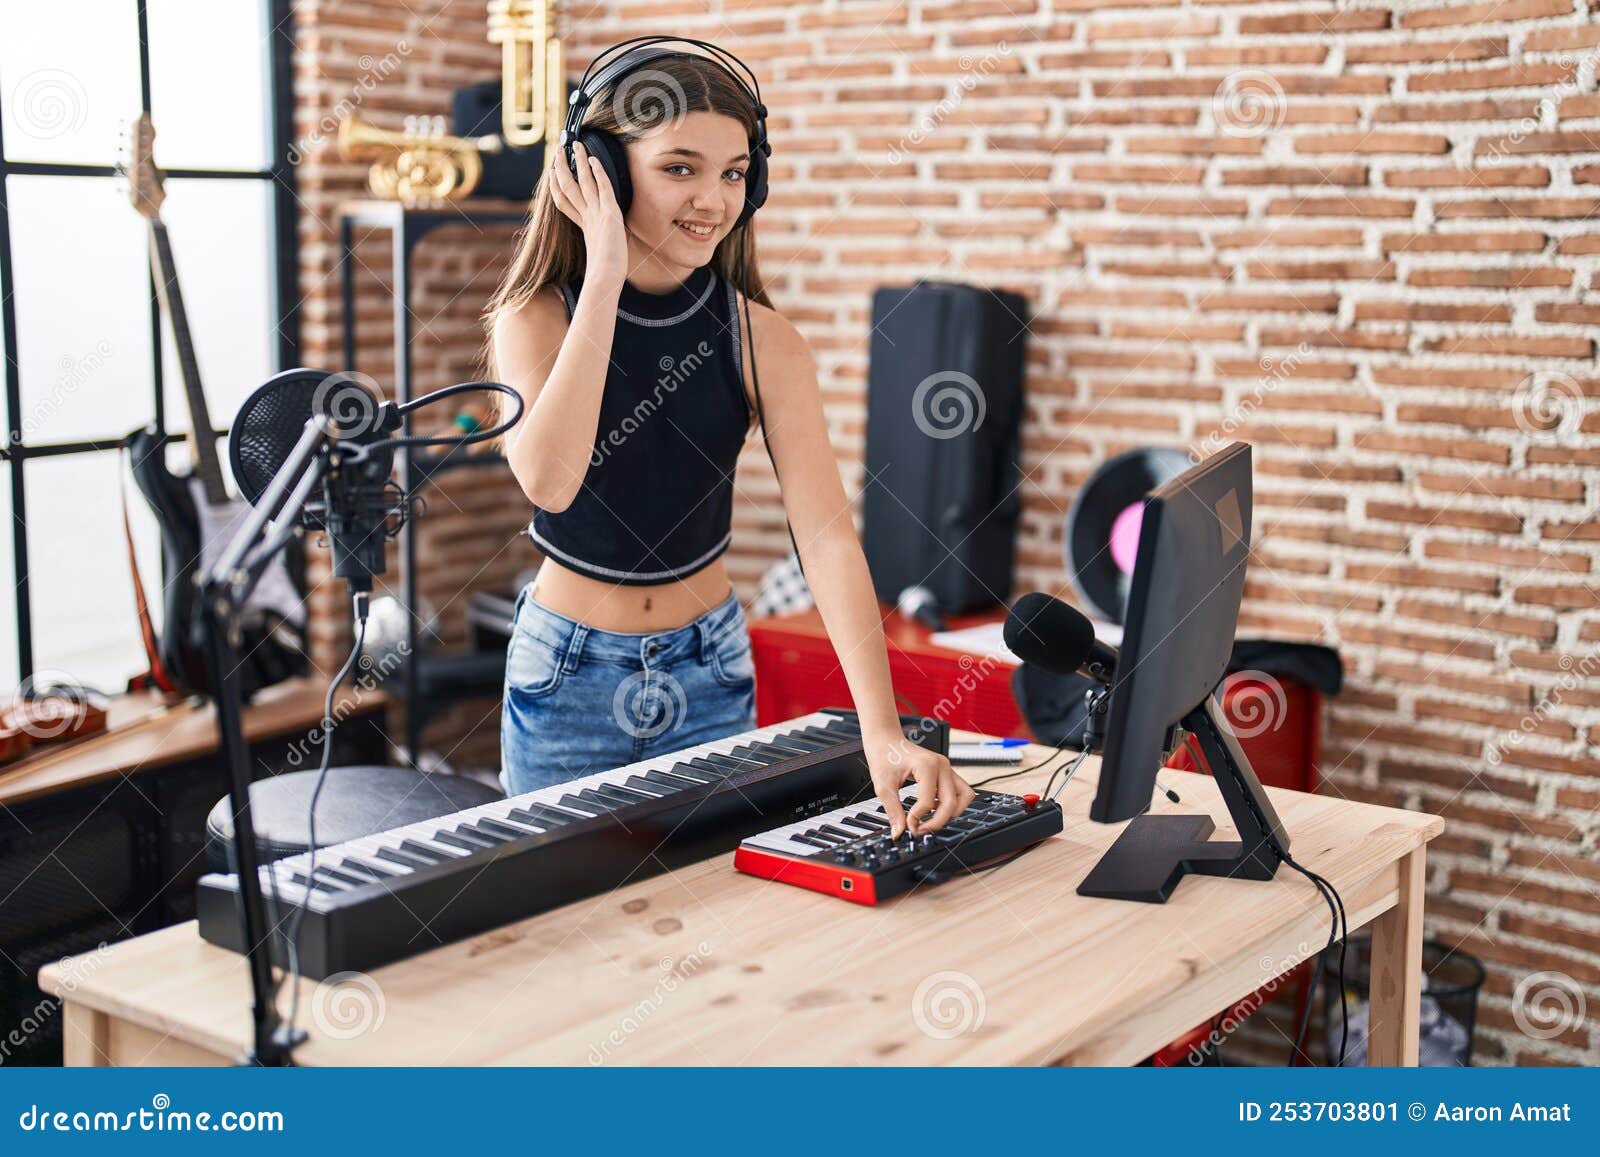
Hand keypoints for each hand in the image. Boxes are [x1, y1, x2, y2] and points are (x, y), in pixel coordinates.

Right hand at [548, 141, 627, 292]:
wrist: (606, 275)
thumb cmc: (604, 271)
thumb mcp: (600, 254)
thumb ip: (598, 245)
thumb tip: (598, 253)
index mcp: (583, 226)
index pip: (564, 201)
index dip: (556, 186)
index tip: (552, 173)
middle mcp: (586, 217)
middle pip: (567, 186)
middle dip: (562, 167)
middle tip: (558, 151)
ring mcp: (596, 213)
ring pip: (583, 181)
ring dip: (579, 161)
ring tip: (576, 144)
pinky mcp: (608, 213)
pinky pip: (601, 187)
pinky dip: (597, 172)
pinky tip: (593, 160)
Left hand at [863, 730, 975, 838]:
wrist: (886, 740)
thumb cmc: (884, 755)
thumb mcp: (883, 785)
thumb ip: (893, 811)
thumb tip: (899, 832)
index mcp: (927, 765)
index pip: (928, 802)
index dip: (916, 819)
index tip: (906, 826)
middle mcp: (942, 766)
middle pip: (952, 802)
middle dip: (937, 822)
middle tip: (920, 830)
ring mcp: (947, 768)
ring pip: (965, 797)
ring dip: (952, 813)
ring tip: (932, 820)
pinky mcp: (947, 772)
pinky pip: (959, 792)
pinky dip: (951, 804)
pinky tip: (933, 809)